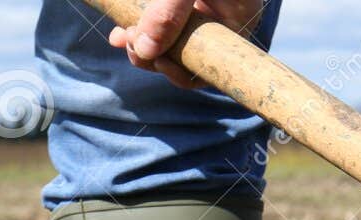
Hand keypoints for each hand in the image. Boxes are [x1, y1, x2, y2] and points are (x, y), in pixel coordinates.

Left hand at [107, 0, 264, 89]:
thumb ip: (168, 13)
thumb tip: (146, 53)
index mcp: (238, 24)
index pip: (212, 68)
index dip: (181, 73)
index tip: (155, 60)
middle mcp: (224, 25)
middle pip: (190, 59)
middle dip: (155, 57)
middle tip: (129, 44)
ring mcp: (205, 16)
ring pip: (174, 44)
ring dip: (144, 45)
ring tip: (122, 36)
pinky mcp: (189, 6)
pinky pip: (167, 27)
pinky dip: (144, 30)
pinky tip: (123, 29)